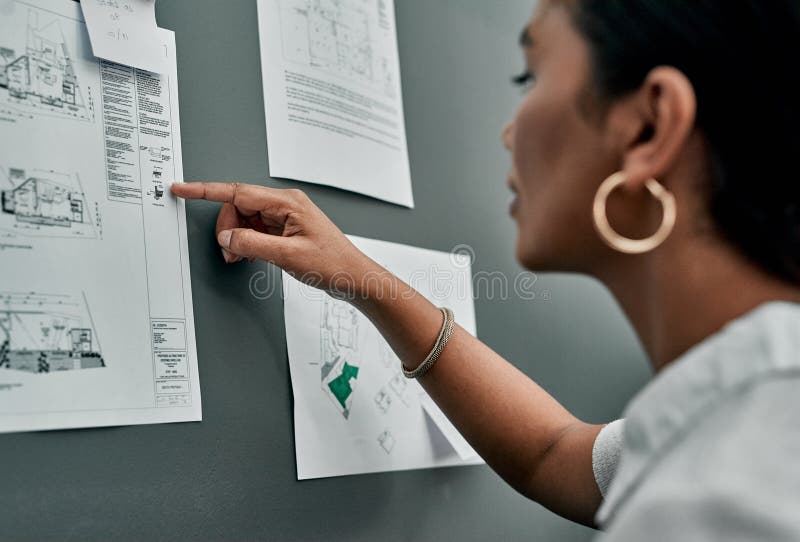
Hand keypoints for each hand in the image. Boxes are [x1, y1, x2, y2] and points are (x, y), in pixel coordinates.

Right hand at [171, 182, 377, 293]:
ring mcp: (286, 218)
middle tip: (231, 252)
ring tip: (243, 258)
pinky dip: (248, 243)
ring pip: (245, 221)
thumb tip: (227, 238)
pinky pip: (256, 231)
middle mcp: (286, 205)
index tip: (183, 189)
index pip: (237, 192)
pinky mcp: (286, 230)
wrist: (353, 277)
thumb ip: (253, 245)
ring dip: (238, 239)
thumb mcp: (288, 256)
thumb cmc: (332, 263)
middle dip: (228, 230)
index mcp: (287, 203)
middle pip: (239, 207)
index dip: (206, 191)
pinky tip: (251, 256)